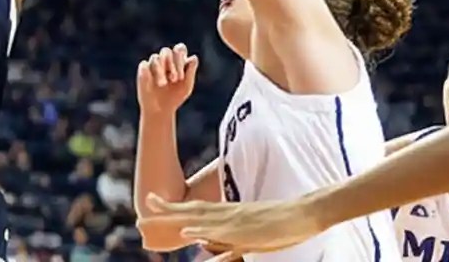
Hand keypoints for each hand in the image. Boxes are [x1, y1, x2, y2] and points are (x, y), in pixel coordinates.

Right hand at [136, 43, 197, 114]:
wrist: (161, 110)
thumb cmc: (175, 97)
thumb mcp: (186, 86)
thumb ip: (190, 71)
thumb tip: (193, 57)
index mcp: (177, 61)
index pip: (179, 49)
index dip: (180, 56)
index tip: (182, 74)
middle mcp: (165, 60)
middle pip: (166, 51)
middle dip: (171, 64)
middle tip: (175, 79)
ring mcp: (153, 64)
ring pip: (155, 57)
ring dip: (160, 70)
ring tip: (163, 84)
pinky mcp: (143, 70)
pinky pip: (144, 64)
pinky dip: (149, 71)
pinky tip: (153, 82)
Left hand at [142, 193, 327, 256]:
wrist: (305, 213)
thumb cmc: (280, 225)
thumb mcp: (246, 236)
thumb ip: (223, 240)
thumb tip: (201, 245)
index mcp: (227, 213)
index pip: (194, 209)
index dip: (172, 208)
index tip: (152, 203)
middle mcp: (228, 214)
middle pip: (191, 212)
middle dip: (166, 212)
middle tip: (143, 208)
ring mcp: (236, 221)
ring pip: (201, 219)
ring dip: (177, 217)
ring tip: (154, 214)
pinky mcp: (246, 232)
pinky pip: (222, 232)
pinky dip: (204, 231)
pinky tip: (188, 232)